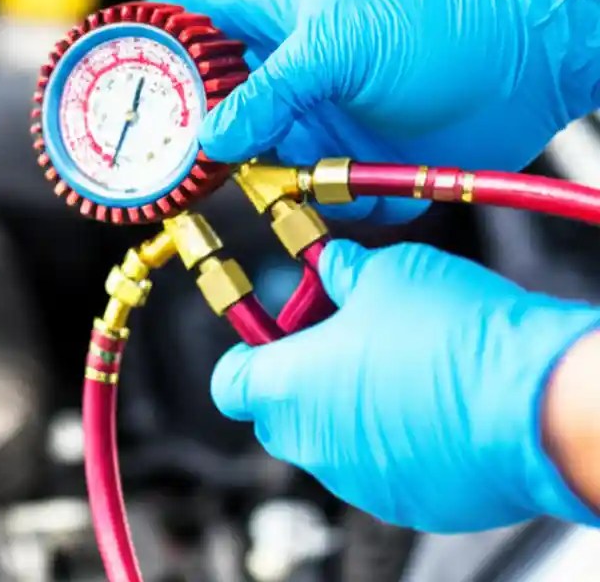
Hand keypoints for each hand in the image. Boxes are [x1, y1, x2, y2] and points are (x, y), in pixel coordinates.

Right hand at [151, 0, 599, 220]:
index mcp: (279, 21)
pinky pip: (296, 196)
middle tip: (146, 153)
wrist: (519, 80)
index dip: (152, 40)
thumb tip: (210, 138)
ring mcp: (312, 120)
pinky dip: (290, 206)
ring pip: (247, 157)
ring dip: (237, 176)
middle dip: (182, 129)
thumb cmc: (439, 36)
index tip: (111, 67)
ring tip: (215, 187)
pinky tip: (291, 201)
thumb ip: (266, 94)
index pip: (196, 21)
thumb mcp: (335, 49)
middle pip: (209, 102)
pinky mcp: (340, 166)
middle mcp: (288, 75)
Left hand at [211, 240, 599, 532]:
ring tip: (404, 364)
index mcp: (287, 389)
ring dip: (352, 407)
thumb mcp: (387, 273)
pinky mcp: (410, 504)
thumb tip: (333, 265)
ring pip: (335, 440)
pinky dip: (398, 438)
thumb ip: (343, 272)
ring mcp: (360, 482)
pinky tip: (438, 403)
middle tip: (344, 336)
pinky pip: (385, 466)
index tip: (274, 327)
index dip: (248, 350)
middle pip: (279, 412)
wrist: (538, 406)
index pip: (230, 380)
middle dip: (302, 376)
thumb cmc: (456, 337)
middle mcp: (313, 445)